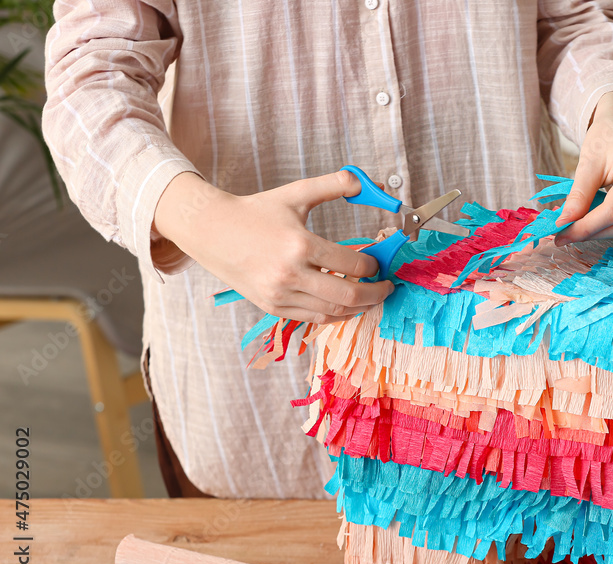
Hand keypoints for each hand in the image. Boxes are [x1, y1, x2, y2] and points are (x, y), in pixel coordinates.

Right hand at [153, 170, 392, 323]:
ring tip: (370, 297)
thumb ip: (334, 185)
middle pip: (349, 295)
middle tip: (386, 287)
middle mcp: (290, 274)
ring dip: (358, 307)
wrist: (211, 231)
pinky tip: (346, 305)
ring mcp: (279, 295)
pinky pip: (314, 318)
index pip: (353, 264)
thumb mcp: (296, 194)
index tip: (379, 262)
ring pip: (333, 312)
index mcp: (300, 245)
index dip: (374, 266)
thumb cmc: (255, 211)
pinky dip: (335, 314)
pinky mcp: (272, 307)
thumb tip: (369, 181)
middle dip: (376, 293)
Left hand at [555, 91, 612, 245]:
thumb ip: (579, 196)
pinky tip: (595, 220)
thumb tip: (564, 225)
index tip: (560, 234)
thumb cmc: (607, 137)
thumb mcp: (588, 163)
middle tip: (563, 234)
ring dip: (602, 232)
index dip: (585, 227)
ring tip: (578, 225)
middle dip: (592, 233)